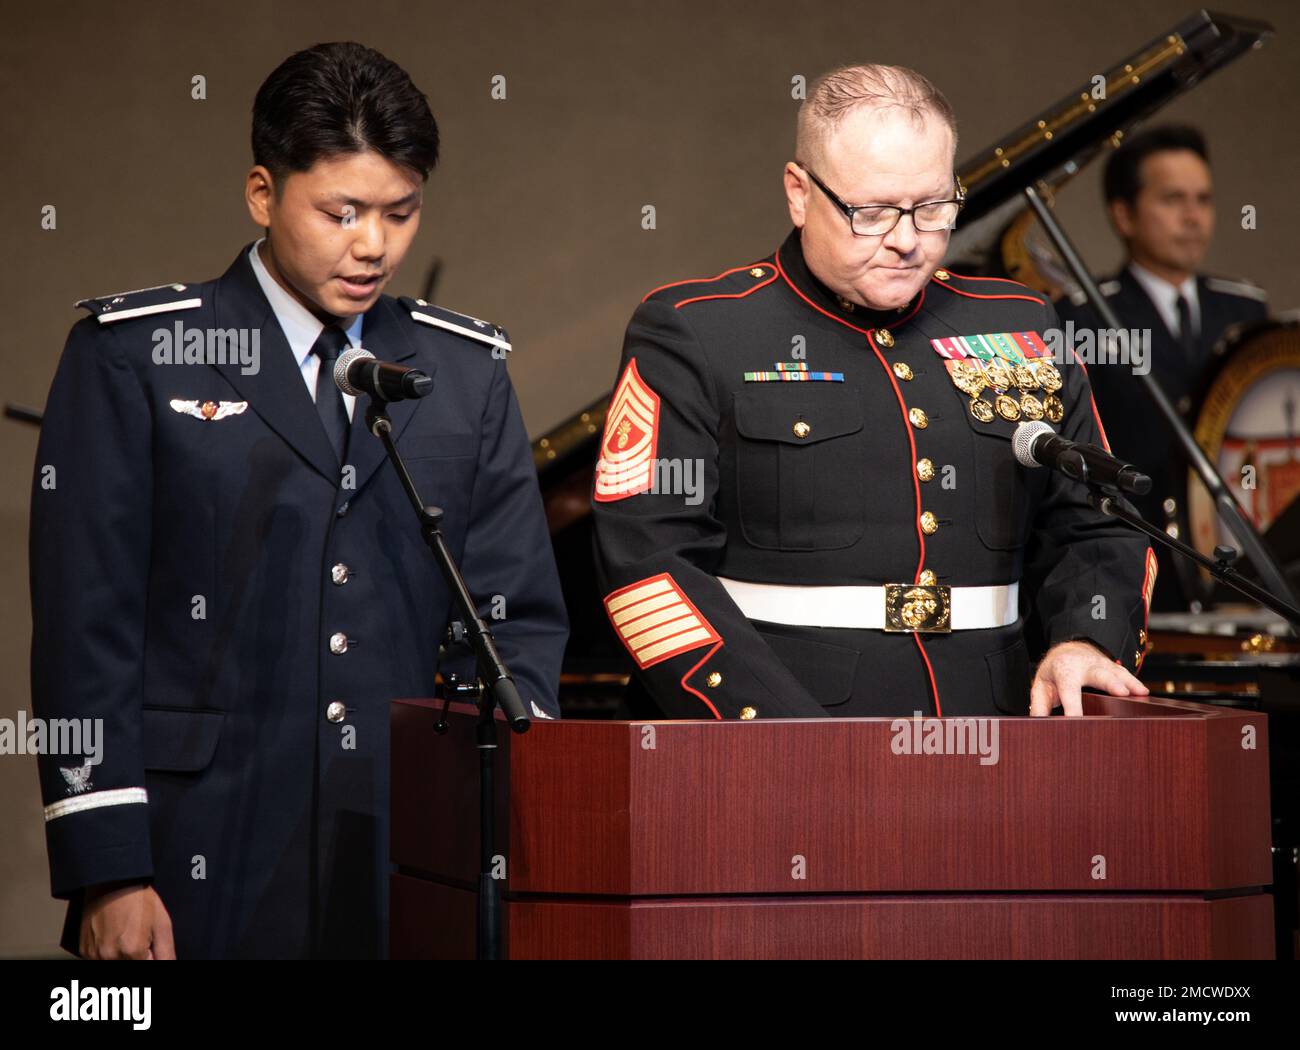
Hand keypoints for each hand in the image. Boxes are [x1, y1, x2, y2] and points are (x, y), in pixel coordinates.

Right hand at [80, 882, 175, 959]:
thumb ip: (166, 953)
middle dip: (137, 957)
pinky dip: (108, 953)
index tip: (149, 947)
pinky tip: (113, 936)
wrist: (112, 883)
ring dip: (122, 957)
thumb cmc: (138, 899)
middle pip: (130, 967)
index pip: (147, 968)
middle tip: (138, 937)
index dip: (150, 957)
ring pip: (114, 965)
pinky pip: (99, 960)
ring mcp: (94, 955)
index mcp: (132, 951)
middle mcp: (110, 957)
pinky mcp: (84, 951)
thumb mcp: (162, 924)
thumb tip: (168, 966)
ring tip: (125, 935)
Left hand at [1029, 640, 1148, 716]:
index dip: (1073, 707)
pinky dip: (1135, 682)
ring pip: (1116, 672)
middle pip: (1098, 674)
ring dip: (1128, 682)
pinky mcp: (1113, 666)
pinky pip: (1125, 673)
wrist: (1068, 650)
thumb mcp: (1042, 685)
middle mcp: (1084, 665)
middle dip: (1110, 683)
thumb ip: (1040, 705)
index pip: (1069, 691)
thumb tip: (1037, 725)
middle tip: (1120, 693)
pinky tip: (1144, 692)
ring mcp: (1101, 664)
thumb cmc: (1055, 672)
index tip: (1076, 722)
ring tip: (1139, 693)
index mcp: (1064, 671)